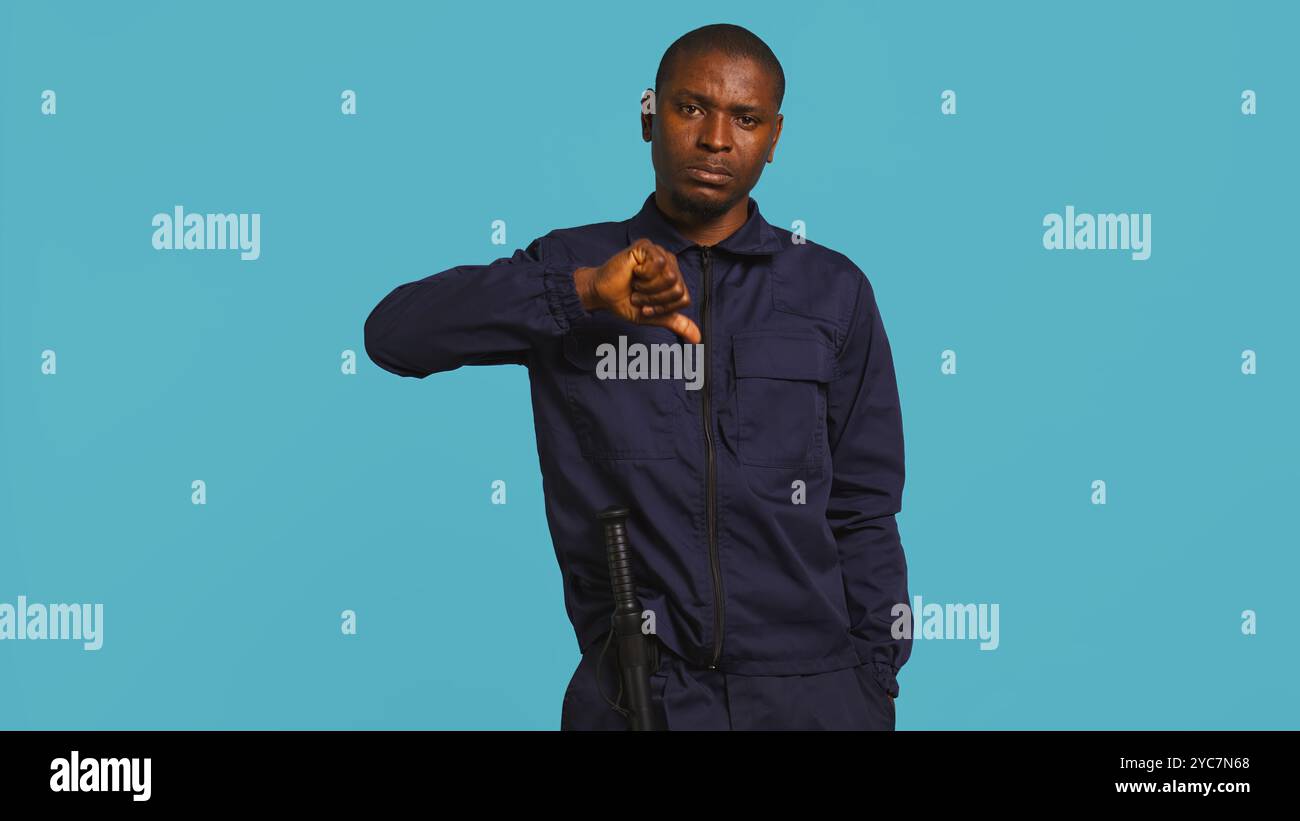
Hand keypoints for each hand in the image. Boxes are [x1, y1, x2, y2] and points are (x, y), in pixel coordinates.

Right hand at [574, 238, 700, 343]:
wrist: (602, 295)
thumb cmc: (626, 302)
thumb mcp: (655, 316)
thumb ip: (677, 323)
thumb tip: (697, 338)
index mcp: (675, 278)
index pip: (684, 298)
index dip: (664, 307)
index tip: (646, 307)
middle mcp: (670, 263)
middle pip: (678, 289)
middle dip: (655, 300)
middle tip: (639, 296)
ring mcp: (658, 253)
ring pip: (671, 277)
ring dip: (648, 288)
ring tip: (636, 286)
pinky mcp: (646, 246)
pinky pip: (659, 263)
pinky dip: (644, 275)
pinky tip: (634, 272)